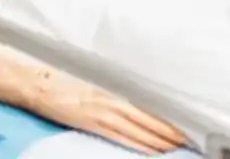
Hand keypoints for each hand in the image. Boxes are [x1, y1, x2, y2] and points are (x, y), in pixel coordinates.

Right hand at [29, 72, 186, 154]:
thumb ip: (115, 87)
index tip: (185, 122)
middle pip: (150, 120)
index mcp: (115, 87)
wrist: (39, 85)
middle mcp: (113, 100)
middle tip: (189, 139)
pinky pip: (124, 139)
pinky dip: (142, 145)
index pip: (150, 105)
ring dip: (161, 141)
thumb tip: (136, 94)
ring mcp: (104, 114)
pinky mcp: (93, 125)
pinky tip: (153, 151)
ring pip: (141, 132)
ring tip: (177, 146)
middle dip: (171, 132)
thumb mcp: (94, 78)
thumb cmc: (65, 78)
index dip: (169, 116)